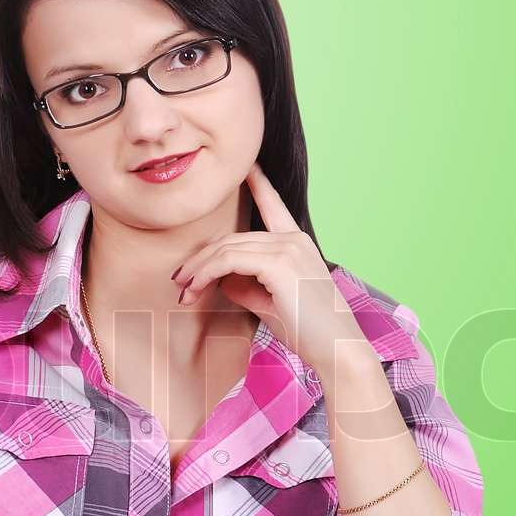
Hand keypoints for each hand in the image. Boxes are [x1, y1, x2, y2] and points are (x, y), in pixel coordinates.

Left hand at [171, 161, 369, 382]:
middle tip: (179, 281)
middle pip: (232, 239)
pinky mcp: (278, 263)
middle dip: (200, 259)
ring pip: (226, 250)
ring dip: (197, 270)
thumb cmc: (308, 331)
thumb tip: (219, 279)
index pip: (273, 204)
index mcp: (297, 243)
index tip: (247, 166)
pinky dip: (205, 275)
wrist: (336, 349)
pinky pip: (228, 262)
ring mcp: (287, 248)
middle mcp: (293, 239)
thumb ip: (245, 285)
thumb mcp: (270, 303)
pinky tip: (194, 290)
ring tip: (182, 291)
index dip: (258, 183)